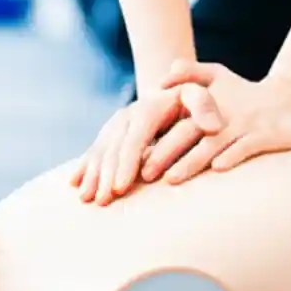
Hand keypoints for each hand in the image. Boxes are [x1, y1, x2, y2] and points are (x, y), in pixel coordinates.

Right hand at [71, 82, 223, 205]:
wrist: (168, 90)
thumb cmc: (189, 102)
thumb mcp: (198, 97)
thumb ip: (205, 107)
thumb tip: (214, 127)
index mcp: (146, 110)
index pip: (134, 140)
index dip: (126, 164)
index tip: (122, 187)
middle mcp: (126, 117)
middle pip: (113, 149)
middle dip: (106, 176)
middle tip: (104, 200)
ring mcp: (115, 126)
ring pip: (100, 151)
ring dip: (93, 175)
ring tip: (88, 198)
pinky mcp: (109, 134)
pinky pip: (93, 151)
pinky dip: (84, 168)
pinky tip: (75, 185)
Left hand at [152, 61, 290, 183]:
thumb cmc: (245, 92)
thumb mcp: (217, 75)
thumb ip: (189, 72)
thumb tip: (159, 80)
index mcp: (206, 102)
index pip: (175, 120)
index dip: (156, 137)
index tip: (134, 156)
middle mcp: (222, 113)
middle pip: (188, 134)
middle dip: (165, 153)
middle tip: (144, 174)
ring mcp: (244, 124)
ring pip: (213, 144)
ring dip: (191, 162)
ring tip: (172, 178)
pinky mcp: (265, 135)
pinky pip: (246, 147)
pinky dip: (232, 155)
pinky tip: (217, 168)